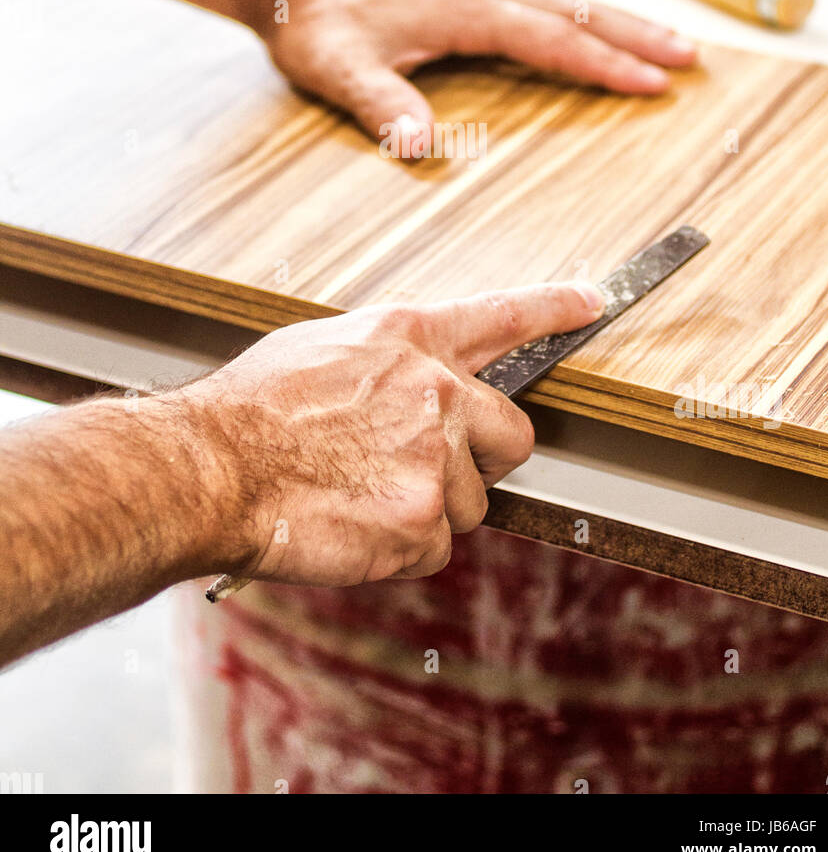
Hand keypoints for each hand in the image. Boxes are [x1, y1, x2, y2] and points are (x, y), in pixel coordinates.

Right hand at [188, 280, 604, 585]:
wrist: (212, 469)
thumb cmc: (251, 411)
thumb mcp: (321, 350)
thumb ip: (384, 366)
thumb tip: (402, 387)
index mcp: (408, 339)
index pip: (501, 316)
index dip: (554, 307)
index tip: (592, 300)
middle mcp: (436, 390)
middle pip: (512, 436)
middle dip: (481, 461)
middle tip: (422, 471)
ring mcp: (435, 457)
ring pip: (469, 504)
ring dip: (426, 512)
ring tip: (357, 497)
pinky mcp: (424, 521)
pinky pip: (434, 551)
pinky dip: (398, 551)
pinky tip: (352, 527)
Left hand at [263, 0, 696, 153]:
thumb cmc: (316, 25)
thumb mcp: (339, 70)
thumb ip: (381, 104)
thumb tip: (418, 146)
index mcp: (463, 7)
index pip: (550, 37)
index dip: (603, 62)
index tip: (651, 83)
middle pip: (575, 10)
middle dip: (634, 34)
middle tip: (689, 57)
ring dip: (615, 19)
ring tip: (664, 39)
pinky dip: (580, 11)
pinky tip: (591, 23)